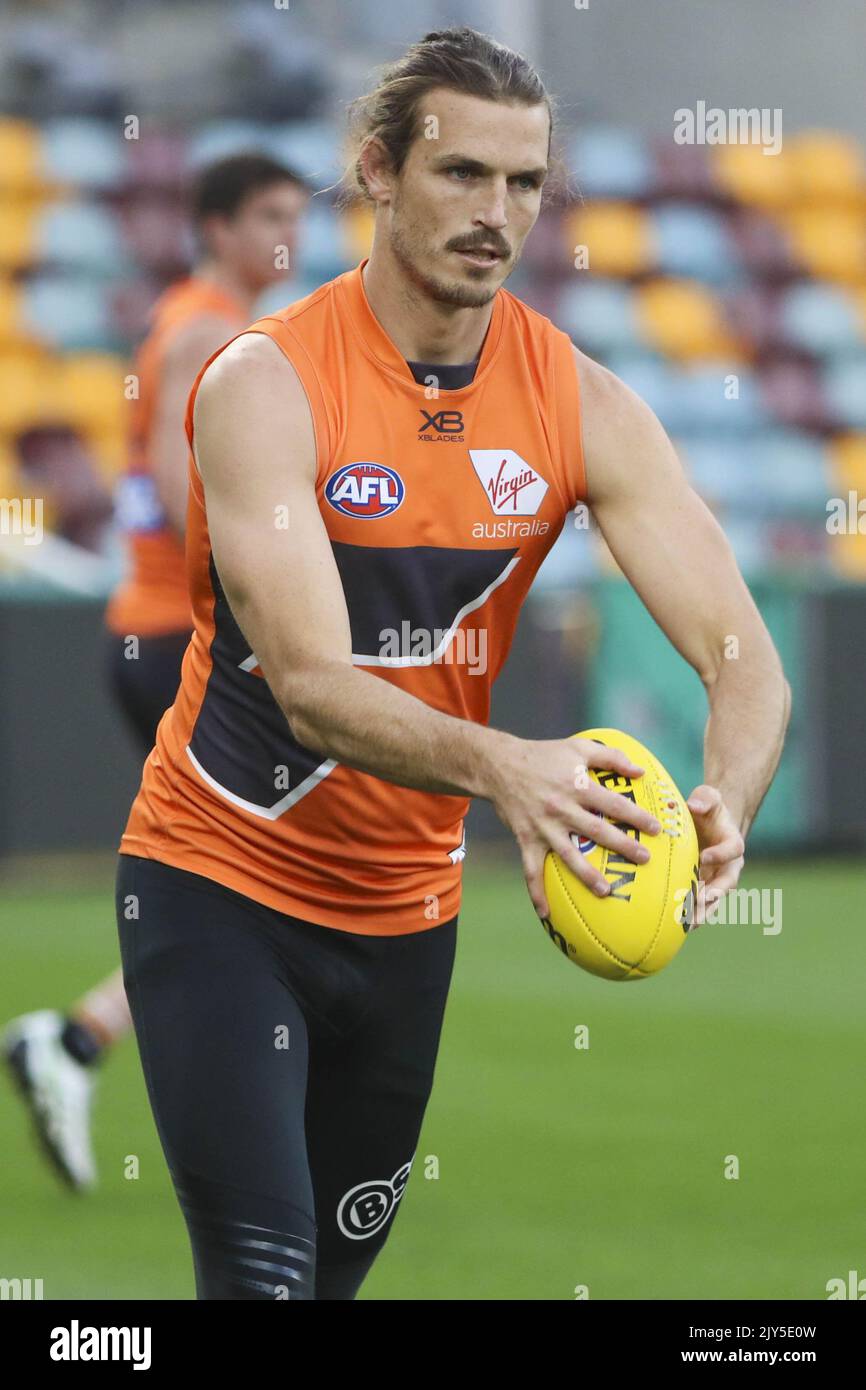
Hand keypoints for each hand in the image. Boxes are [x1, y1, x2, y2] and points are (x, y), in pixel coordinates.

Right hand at [487, 734, 661, 919]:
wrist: (500, 765)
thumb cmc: (544, 755)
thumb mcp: (578, 748)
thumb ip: (611, 757)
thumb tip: (641, 771)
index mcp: (577, 785)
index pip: (613, 804)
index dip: (636, 816)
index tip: (656, 829)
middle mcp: (562, 808)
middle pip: (597, 831)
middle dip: (622, 846)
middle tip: (644, 859)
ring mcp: (544, 826)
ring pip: (568, 855)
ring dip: (587, 875)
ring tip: (605, 891)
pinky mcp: (526, 839)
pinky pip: (531, 869)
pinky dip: (537, 892)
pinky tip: (546, 914)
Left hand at [686, 784, 744, 926]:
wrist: (707, 824)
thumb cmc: (707, 809)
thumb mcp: (708, 797)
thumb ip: (705, 798)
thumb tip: (694, 805)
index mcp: (733, 842)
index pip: (733, 849)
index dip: (721, 854)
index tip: (704, 857)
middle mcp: (729, 865)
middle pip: (728, 882)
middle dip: (715, 892)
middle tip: (701, 899)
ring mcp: (717, 880)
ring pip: (714, 900)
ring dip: (703, 911)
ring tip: (689, 922)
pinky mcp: (703, 888)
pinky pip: (700, 905)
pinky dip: (691, 914)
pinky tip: (676, 925)